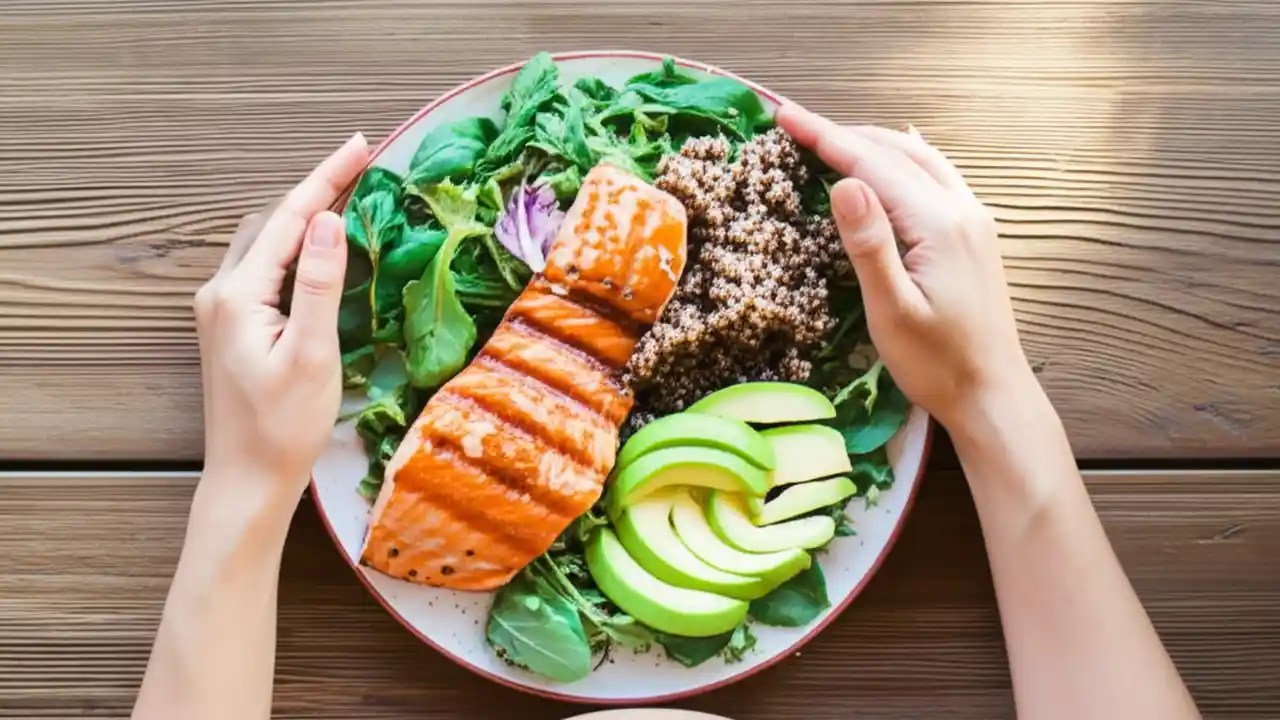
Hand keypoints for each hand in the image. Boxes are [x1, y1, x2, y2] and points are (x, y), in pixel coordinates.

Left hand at [194, 133, 368, 504]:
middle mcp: (220, 293)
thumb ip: (317, 284)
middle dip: (316, 189)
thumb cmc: (284, 428)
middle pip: (271, 222)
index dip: (326, 178)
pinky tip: (320, 248)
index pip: (287, 219)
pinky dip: (293, 246)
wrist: (248, 481)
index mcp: (238, 295)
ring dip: (303, 216)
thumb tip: (327, 220)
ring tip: (349, 196)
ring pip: (265, 242)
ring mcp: (221, 309)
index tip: (361, 144)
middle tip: (364, 167)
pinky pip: (264, 268)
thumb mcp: (311, 354)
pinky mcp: (231, 326)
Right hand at [777, 104, 1032, 429]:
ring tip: (832, 138)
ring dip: (875, 144)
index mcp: (939, 224)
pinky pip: (937, 176)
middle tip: (796, 125)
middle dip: (846, 134)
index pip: (874, 165)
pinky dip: (903, 159)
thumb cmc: (937, 364)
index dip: (826, 137)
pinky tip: (896, 157)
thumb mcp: (892, 311)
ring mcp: (974, 220)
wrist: (992, 394)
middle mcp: (962, 210)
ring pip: (921, 160)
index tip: (785, 115)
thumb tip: (844, 184)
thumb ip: (870, 245)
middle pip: (898, 152)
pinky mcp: (975, 236)